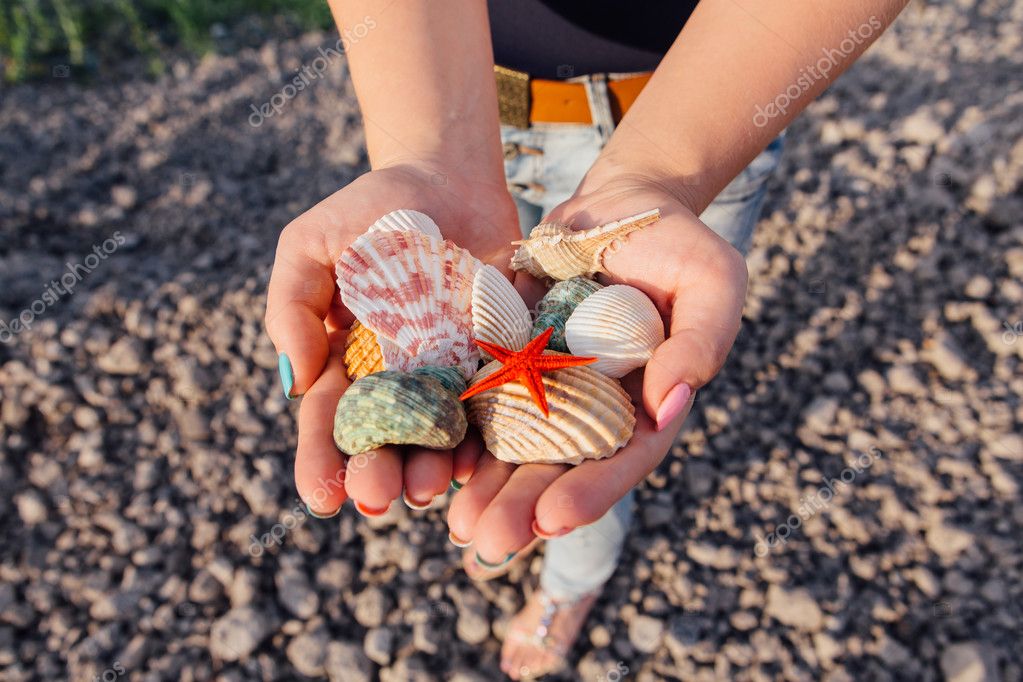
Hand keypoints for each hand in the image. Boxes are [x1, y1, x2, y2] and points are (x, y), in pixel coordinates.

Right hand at [264, 162, 518, 515]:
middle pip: (386, 440)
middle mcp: (399, 379)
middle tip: (380, 498)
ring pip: (439, 436)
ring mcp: (449, 373)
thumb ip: (292, 304)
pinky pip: (492, 407)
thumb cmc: (372, 208)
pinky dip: (487, 437)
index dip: (321, 461)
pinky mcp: (497, 359)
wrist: (450, 178)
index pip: (329, 421)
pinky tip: (481, 461)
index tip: (321, 498)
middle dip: (379, 473)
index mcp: (348, 361)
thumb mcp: (312, 243)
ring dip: (433, 467)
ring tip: (431, 488)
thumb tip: (295, 382)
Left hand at [446, 175, 747, 564]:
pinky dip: (463, 429)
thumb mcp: (711, 281)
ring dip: (487, 484)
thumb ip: (701, 342)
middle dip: (523, 505)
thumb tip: (668, 406)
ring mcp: (550, 383)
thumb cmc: (678, 242)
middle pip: (560, 465)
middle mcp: (596, 404)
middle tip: (488, 541)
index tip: (553, 518)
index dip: (591, 489)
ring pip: (516, 443)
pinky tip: (436, 459)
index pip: (622, 458)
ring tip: (458, 522)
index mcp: (649, 401)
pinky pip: (484, 396)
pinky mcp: (511, 354)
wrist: (619, 203)